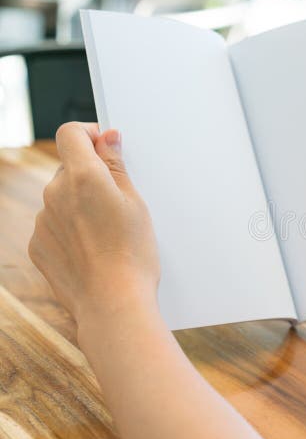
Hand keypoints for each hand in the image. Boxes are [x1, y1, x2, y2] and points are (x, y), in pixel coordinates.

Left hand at [28, 123, 159, 330]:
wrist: (113, 304)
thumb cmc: (132, 255)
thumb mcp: (136, 203)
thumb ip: (116, 166)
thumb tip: (107, 138)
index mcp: (82, 177)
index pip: (72, 134)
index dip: (89, 134)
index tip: (106, 145)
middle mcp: (54, 194)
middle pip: (69, 169)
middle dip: (92, 178)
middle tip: (120, 202)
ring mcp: (42, 221)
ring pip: (62, 200)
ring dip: (81, 206)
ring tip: (109, 234)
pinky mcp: (37, 246)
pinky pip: (54, 226)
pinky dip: (71, 231)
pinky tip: (94, 251)